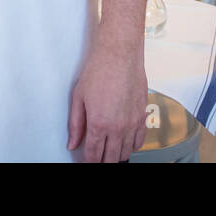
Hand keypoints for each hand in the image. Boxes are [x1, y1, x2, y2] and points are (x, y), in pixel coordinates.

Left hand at [67, 41, 147, 161]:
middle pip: (110, 158)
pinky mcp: (142, 115)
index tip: (86, 161)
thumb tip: (73, 143)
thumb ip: (75, 124)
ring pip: (125, 152)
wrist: (120, 54)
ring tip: (109, 151)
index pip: (93, 155)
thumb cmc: (99, 70)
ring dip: (116, 155)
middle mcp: (118, 127)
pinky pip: (139, 141)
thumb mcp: (78, 97)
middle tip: (96, 158)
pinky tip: (124, 143)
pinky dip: (131, 146)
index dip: (88, 161)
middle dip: (102, 161)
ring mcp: (132, 122)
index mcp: (99, 123)